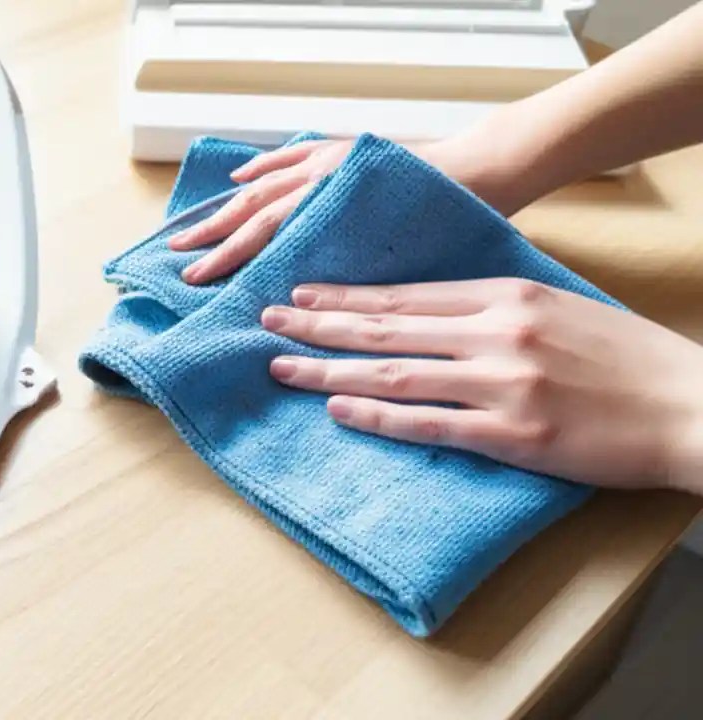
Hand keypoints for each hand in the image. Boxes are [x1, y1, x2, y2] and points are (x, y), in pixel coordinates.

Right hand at [168, 133, 529, 285]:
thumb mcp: (403, 260)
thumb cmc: (454, 219)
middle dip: (215, 237)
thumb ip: (356, 279)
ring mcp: (329, 159)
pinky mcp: (342, 151)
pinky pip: (291, 155)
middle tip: (180, 261)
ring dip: (225, 209)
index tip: (197, 281)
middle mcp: (322, 176)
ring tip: (193, 230)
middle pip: (255, 209)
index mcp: (333, 202)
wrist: (488, 168)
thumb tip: (308, 302)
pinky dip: (262, 167)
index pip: (265, 231)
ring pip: (264, 184)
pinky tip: (239, 181)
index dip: (228, 258)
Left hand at [261, 278, 702, 493]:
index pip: (405, 295)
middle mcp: (496, 332)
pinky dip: (377, 419)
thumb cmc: (626, 358)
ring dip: (329, 371)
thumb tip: (429, 314)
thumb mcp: (557, 308)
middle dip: (318, 324)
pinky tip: (337, 413)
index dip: (347, 297)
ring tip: (281, 367)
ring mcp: (502, 384)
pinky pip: (429, 425)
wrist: (690, 405)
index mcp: (506, 296)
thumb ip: (493, 308)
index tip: (302, 293)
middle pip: (386, 328)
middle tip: (266, 320)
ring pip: (394, 375)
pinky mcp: (514, 435)